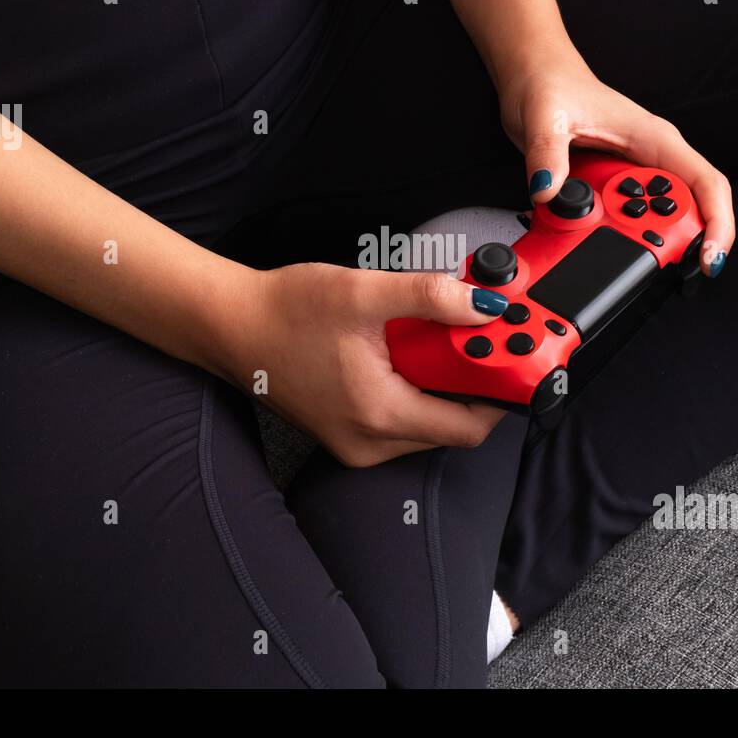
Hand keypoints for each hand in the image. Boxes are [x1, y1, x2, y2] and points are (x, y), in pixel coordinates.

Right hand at [223, 264, 508, 466]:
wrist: (228, 326)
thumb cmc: (285, 310)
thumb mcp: (362, 293)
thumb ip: (429, 297)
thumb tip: (484, 306)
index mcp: (380, 415)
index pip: (469, 428)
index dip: (498, 394)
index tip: (509, 356)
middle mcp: (370, 443)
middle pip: (451, 427)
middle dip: (468, 383)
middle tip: (470, 337)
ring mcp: (356, 444)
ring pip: (426, 424)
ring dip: (439, 385)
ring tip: (429, 339)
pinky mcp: (345, 435)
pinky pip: (400, 420)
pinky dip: (413, 390)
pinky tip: (400, 352)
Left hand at [498, 49, 735, 274]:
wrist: (535, 80)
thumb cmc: (551, 85)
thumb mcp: (545, 116)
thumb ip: (547, 153)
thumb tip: (548, 189)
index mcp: (654, 139)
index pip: (706, 184)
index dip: (717, 224)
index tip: (710, 258)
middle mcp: (652, 158)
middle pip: (684, 212)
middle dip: (671, 242)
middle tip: (642, 259)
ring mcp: (634, 174)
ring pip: (653, 220)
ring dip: (633, 240)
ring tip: (600, 241)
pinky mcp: (614, 186)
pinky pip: (623, 219)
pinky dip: (608, 234)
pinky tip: (585, 238)